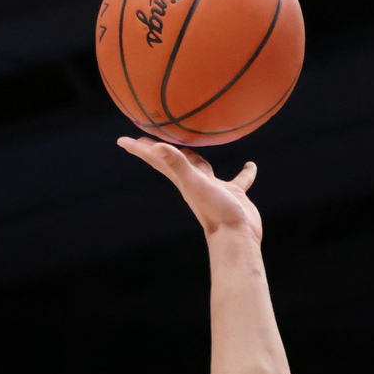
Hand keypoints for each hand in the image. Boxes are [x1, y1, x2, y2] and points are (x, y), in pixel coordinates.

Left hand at [116, 137, 261, 241]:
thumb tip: (157, 147)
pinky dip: (245, 172)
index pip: (157, 159)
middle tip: (149, 137)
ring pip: (202, 166)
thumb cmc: (216, 211)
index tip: (123, 140)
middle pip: (173, 160)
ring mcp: (214, 188)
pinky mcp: (233, 193)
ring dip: (196, 156)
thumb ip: (178, 164)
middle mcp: (195, 182)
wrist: (237, 237)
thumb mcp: (195, 184)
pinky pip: (239, 179)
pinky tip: (251, 165)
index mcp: (183, 178)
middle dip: (161, 148)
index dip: (140, 149)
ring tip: (192, 143)